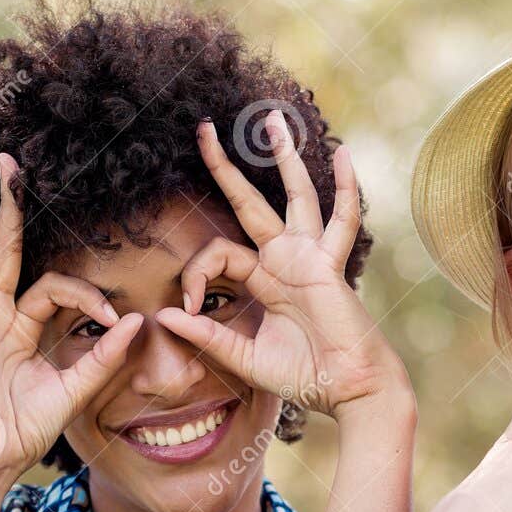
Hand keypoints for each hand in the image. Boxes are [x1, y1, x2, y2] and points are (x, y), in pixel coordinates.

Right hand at [0, 155, 145, 488]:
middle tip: (6, 159)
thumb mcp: (74, 391)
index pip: (56, 288)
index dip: (88, 296)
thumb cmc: (26, 430)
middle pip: (2, 250)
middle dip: (6, 207)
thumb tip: (135, 322)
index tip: (113, 320)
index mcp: (23, 326)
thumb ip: (102, 358)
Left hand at [151, 111, 408, 419]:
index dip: (196, 273)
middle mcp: (285, 261)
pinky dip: (345, 190)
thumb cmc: (305, 378)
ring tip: (272, 120)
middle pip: (250, 203)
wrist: (347, 391)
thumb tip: (163, 315)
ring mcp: (309, 259)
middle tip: (203, 129)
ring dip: (284, 158)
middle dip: (225, 167)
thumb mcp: (245, 358)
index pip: (219, 253)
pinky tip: (344, 154)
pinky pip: (341, 222)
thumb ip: (208, 337)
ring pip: (295, 196)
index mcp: (264, 281)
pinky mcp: (329, 267)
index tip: (188, 306)